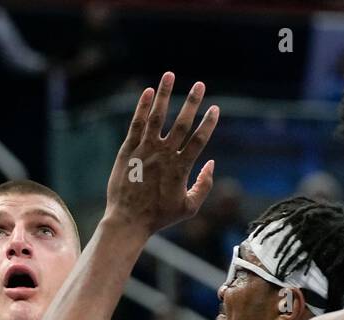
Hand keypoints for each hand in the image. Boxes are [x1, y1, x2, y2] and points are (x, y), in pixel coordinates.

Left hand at [103, 71, 217, 235]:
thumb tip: (212, 163)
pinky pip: (136, 124)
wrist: (128, 221)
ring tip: (169, 75)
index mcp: (180, 168)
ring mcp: (144, 151)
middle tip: (200, 85)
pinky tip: (148, 92)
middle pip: (181, 124)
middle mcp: (163, 156)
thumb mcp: (188, 208)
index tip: (215, 108)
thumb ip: (204, 185)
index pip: (199, 140)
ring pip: (157, 118)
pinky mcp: (128, 151)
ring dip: (164, 95)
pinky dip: (142, 107)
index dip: (208, 123)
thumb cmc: (159, 217)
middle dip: (192, 102)